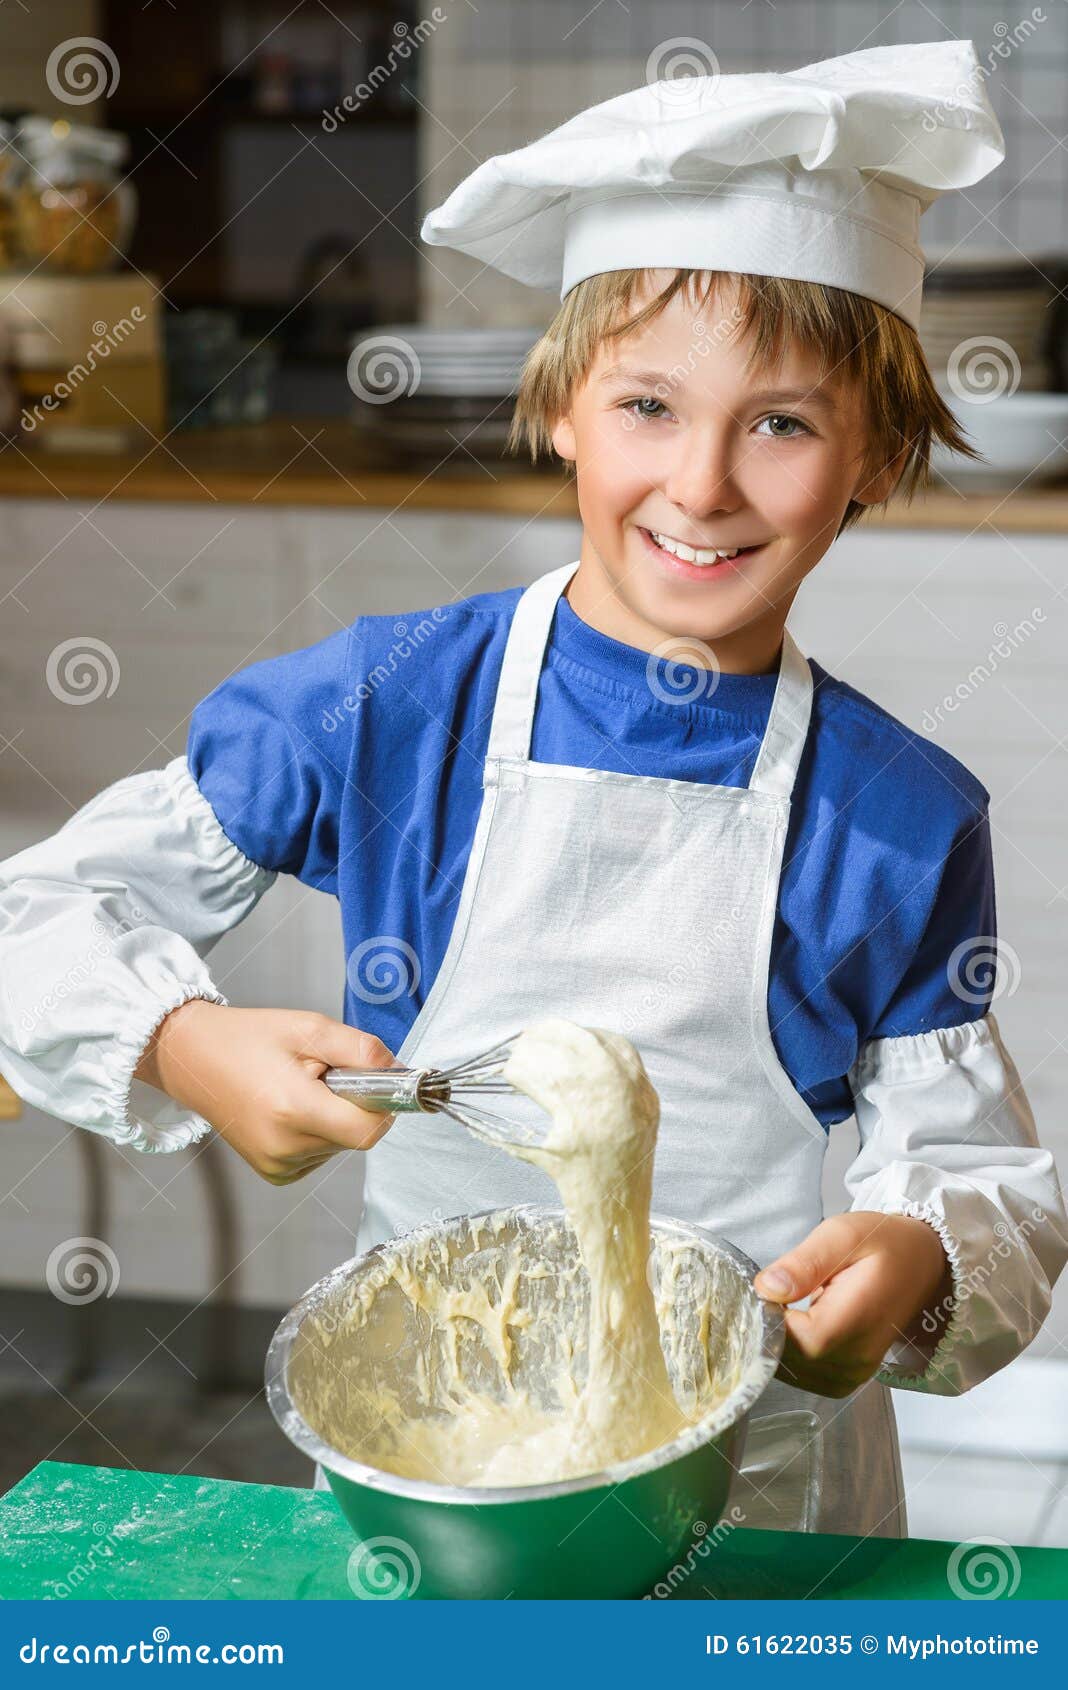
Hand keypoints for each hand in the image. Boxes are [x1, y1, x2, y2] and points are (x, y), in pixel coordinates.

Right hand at [135, 1000, 397, 1184]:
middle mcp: (284, 1148)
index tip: (377, 1081)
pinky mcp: (275, 1174)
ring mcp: (278, 1166)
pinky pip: (321, 1154)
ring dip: (335, 1117)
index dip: (384, 1105)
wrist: (194, 1058)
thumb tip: (400, 1072)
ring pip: (340, 1144)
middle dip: (355, 1104)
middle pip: (356, 1136)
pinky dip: (318, 1130)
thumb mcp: (310, 1028)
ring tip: (299, 1088)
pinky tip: (290, 1108)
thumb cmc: (249, 1038)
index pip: (368, 1130)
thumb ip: (361, 1050)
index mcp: (292, 1110)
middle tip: (324, 1073)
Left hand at [753, 1211, 952, 1397]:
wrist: (920, 1261)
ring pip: (792, 1372)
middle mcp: (856, 1358)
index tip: (769, 1289)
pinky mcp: (850, 1375)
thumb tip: (767, 1289)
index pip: (791, 1340)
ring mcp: (854, 1372)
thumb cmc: (883, 1244)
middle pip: (788, 1360)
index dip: (769, 1316)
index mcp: (854, 1322)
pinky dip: (793, 1354)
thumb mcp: (842, 1234)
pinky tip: (797, 1324)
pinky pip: (806, 1376)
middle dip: (770, 1327)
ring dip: (780, 1341)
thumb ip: (804, 1263)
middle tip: (777, 1291)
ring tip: (789, 1305)